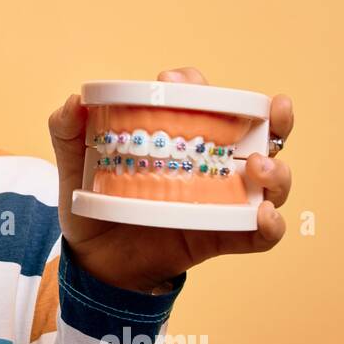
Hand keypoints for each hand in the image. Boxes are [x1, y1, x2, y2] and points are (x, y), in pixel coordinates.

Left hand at [49, 67, 293, 291]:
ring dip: (276, 171)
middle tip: (270, 110)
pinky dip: (270, 226)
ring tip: (259, 168)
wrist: (92, 259)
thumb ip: (66, 131)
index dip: (198, 85)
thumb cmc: (92, 201)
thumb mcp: (73, 164)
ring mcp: (222, 200)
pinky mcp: (221, 237)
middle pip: (259, 132)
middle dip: (274, 118)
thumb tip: (74, 102)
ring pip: (270, 180)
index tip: (174, 84)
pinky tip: (264, 215)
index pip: (204, 99)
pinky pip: (258, 234)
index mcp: (182, 135)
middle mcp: (212, 162)